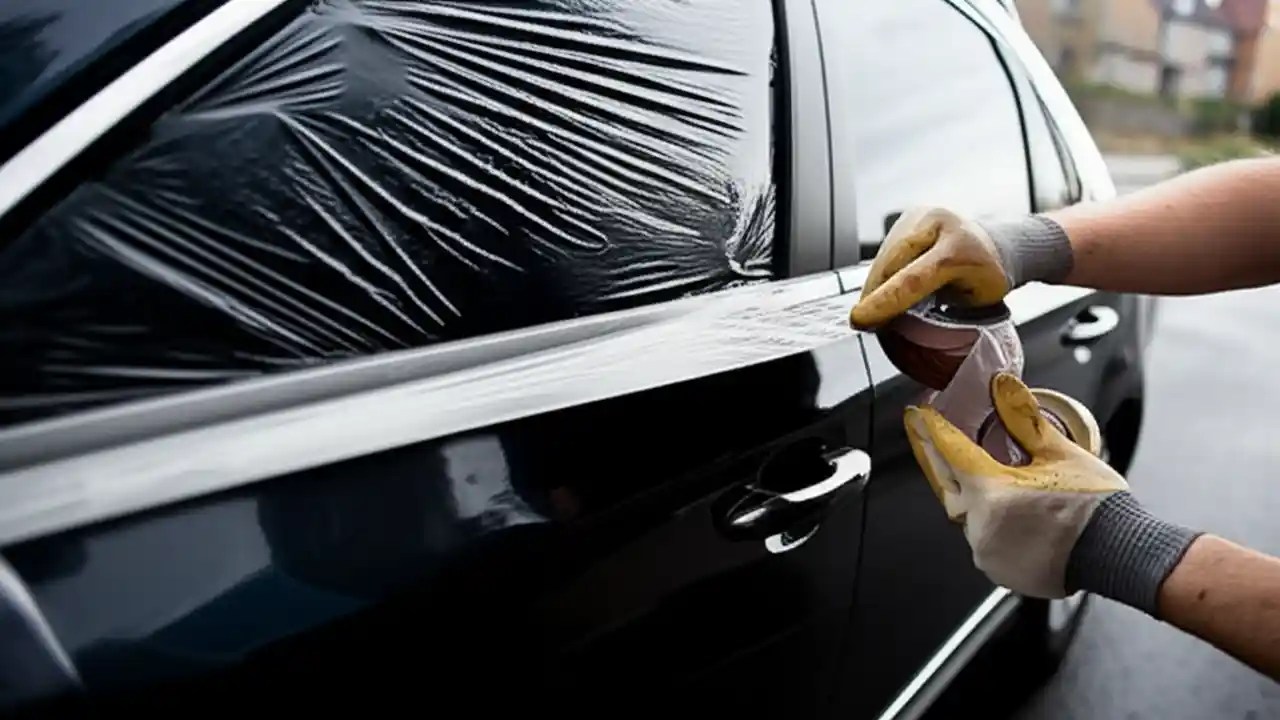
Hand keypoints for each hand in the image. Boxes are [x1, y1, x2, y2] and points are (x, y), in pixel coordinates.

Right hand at [849, 208, 1072, 328]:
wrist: (994, 242)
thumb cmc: (987, 277)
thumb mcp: (974, 304)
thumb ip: (939, 315)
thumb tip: (897, 330)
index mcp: (962, 250)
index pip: (914, 279)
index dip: (883, 302)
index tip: (861, 320)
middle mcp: (939, 224)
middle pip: (891, 266)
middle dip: (873, 296)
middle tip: (866, 322)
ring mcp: (920, 215)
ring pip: (882, 257)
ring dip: (874, 285)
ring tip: (876, 306)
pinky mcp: (907, 216)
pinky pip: (884, 249)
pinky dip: (881, 272)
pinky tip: (885, 286)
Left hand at [903, 372, 1126, 598]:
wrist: (1123, 554)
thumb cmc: (1097, 508)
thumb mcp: (1062, 454)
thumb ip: (1024, 420)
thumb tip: (1003, 388)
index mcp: (991, 493)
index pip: (951, 453)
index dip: (933, 431)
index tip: (920, 416)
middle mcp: (981, 526)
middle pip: (948, 486)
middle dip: (938, 462)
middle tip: (929, 440)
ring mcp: (988, 553)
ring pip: (966, 516)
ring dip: (969, 495)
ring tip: (977, 475)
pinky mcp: (1000, 571)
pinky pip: (983, 541)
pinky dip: (988, 523)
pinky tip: (1001, 511)